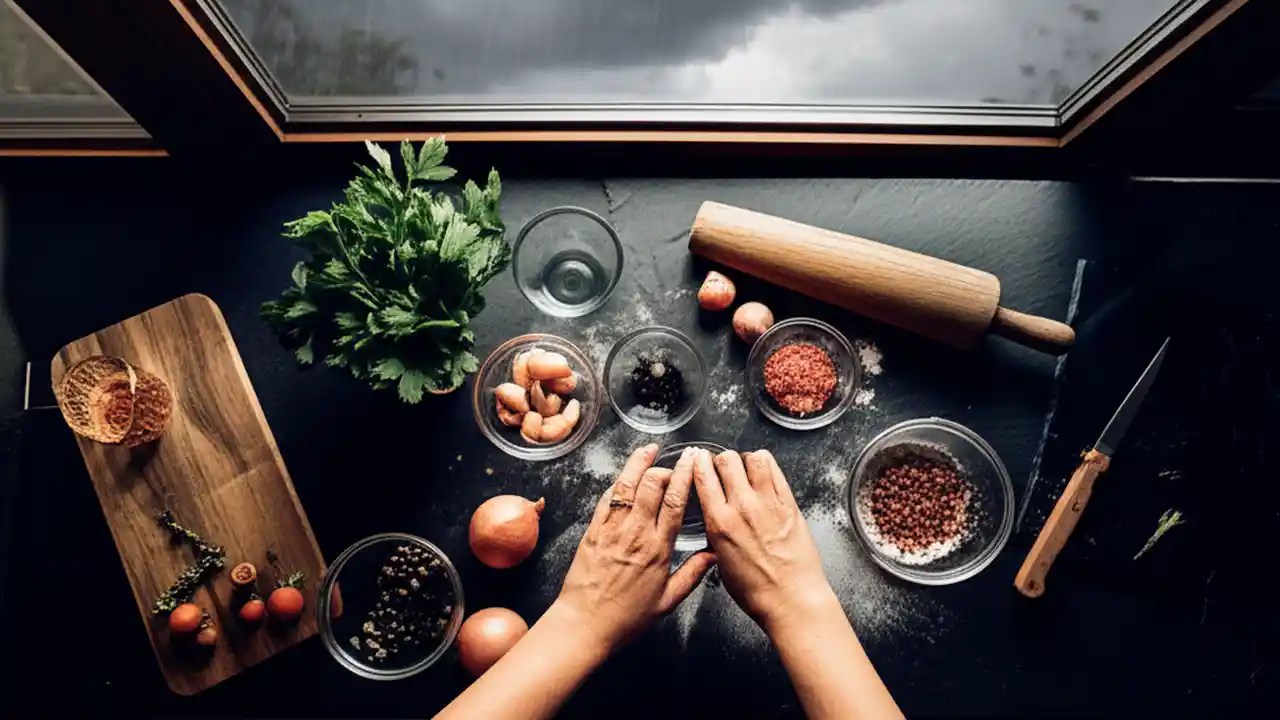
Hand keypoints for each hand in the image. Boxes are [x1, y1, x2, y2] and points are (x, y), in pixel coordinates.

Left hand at [552, 444, 716, 650]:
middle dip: (666, 466)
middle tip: (677, 460)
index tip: (692, 460)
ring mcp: (611, 529)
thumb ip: (692, 575)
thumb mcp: (667, 601)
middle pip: (652, 485)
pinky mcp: (592, 530)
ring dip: (638, 463)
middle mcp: (635, 533)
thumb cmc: (626, 618)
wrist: (584, 625)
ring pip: (626, 485)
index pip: (675, 501)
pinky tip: (625, 475)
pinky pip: (607, 498)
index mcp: (657, 549)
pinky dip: (618, 482)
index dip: (685, 475)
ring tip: (649, 450)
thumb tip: (713, 555)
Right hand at [692, 448, 833, 633]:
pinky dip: (766, 466)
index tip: (698, 458)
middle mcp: (742, 507)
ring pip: (754, 458)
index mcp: (720, 523)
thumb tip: (715, 515)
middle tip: (722, 465)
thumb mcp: (720, 560)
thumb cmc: (756, 590)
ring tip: (746, 468)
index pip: (703, 476)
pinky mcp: (789, 504)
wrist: (790, 598)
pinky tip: (764, 474)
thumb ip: (716, 532)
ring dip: (746, 460)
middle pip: (727, 460)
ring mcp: (768, 503)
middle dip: (721, 459)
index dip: (698, 462)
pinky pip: (776, 471)